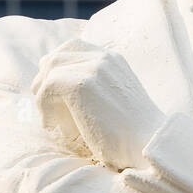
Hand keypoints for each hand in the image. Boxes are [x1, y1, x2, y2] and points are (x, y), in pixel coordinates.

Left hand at [30, 39, 166, 170]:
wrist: (149, 145)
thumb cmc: (134, 134)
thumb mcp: (117, 101)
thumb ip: (97, 88)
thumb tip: (64, 90)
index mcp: (113, 59)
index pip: (74, 47)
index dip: (57, 66)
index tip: (51, 88)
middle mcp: (103, 58)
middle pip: (57, 55)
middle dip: (44, 79)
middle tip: (44, 105)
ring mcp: (93, 68)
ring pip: (49, 70)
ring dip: (43, 95)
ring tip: (49, 118)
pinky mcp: (82, 84)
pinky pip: (48, 87)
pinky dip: (44, 107)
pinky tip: (52, 126)